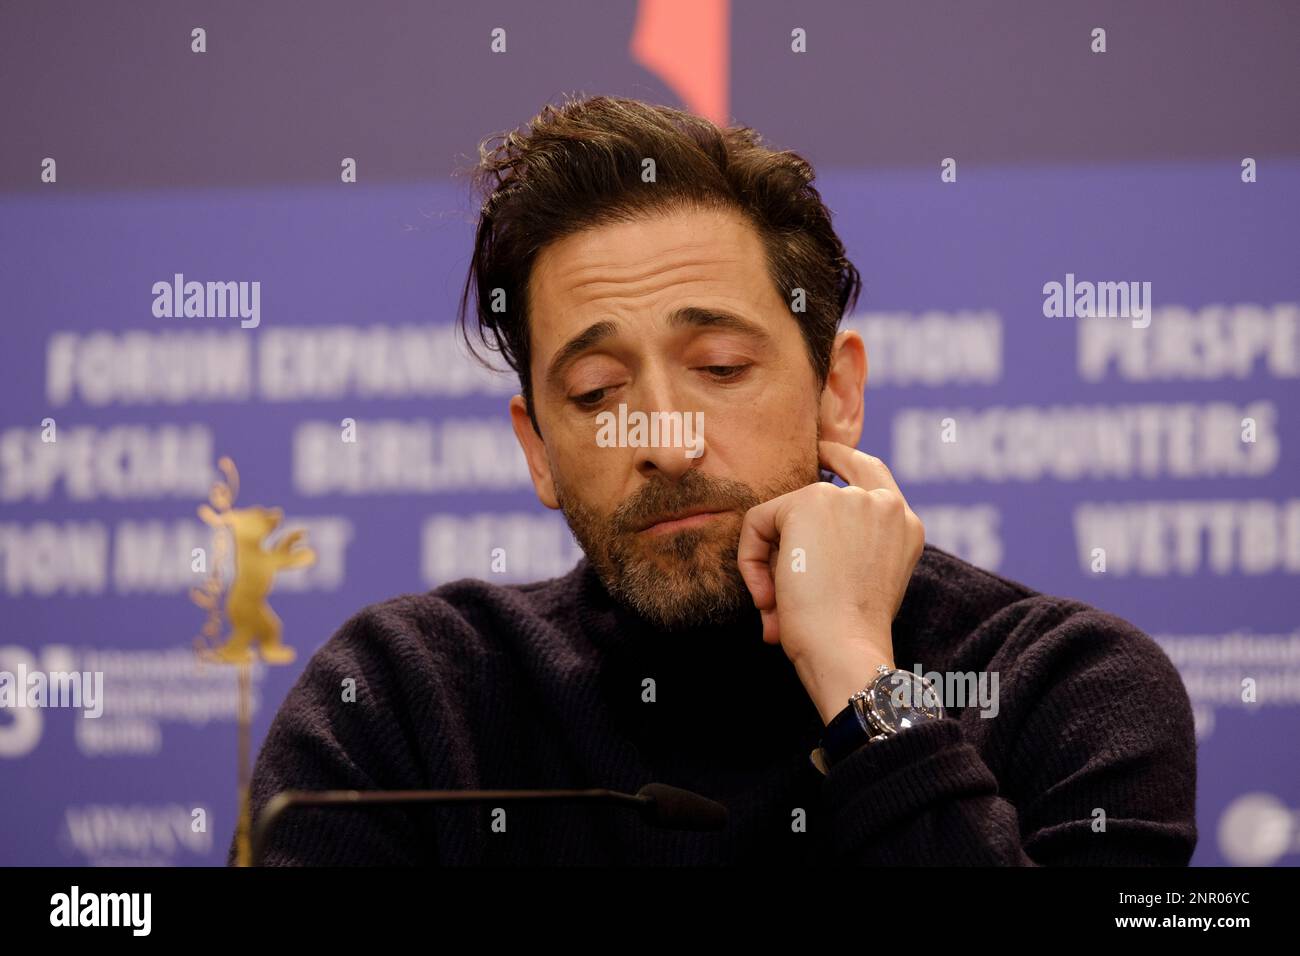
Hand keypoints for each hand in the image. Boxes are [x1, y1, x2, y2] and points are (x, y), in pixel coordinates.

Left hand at [736, 441, 924, 721]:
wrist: (846, 649)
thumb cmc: (850, 636)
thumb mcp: (863, 584)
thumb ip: (846, 551)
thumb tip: (794, 556)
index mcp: (905, 524)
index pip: (871, 472)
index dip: (841, 458)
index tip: (821, 456)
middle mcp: (883, 503)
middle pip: (821, 481)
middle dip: (792, 519)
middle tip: (774, 551)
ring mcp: (849, 498)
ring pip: (785, 514)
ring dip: (771, 560)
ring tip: (777, 605)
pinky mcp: (810, 501)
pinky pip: (759, 522)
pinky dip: (751, 561)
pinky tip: (768, 597)